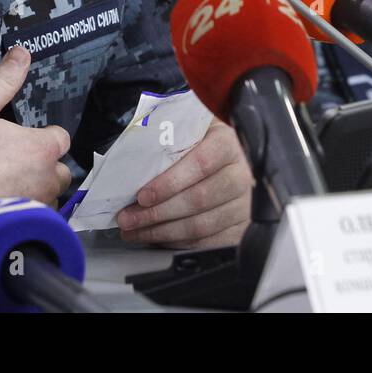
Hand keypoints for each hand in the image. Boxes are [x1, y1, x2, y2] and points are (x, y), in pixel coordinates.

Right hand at [0, 45, 71, 211]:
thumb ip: (4, 80)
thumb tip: (22, 52)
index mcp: (42, 148)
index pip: (60, 138)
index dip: (43, 138)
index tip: (21, 140)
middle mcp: (48, 179)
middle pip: (60, 171)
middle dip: (45, 167)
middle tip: (13, 164)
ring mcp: (36, 206)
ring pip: (49, 197)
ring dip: (36, 191)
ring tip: (6, 186)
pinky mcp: (21, 227)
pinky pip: (33, 219)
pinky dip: (23, 213)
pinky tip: (1, 207)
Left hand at [116, 120, 252, 248]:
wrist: (225, 161)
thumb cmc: (200, 145)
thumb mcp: (188, 129)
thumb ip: (168, 137)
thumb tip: (134, 157)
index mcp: (227, 143)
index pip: (199, 164)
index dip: (169, 183)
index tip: (142, 195)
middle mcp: (240, 174)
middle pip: (198, 199)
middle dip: (156, 213)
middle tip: (127, 218)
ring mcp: (244, 204)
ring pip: (201, 226)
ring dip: (161, 231)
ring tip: (134, 230)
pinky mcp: (242, 227)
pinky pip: (207, 243)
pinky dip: (177, 244)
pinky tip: (156, 237)